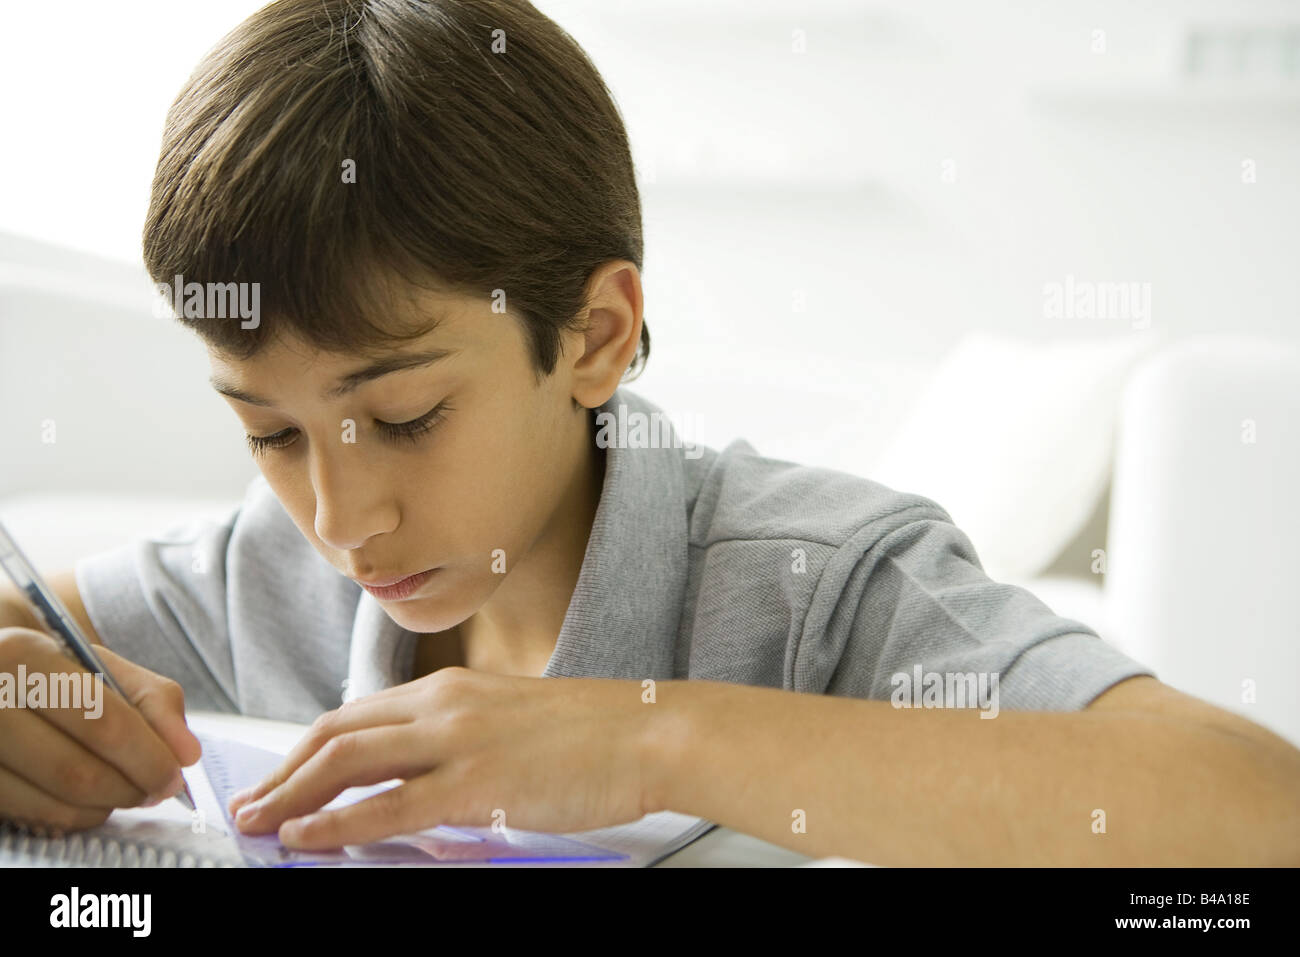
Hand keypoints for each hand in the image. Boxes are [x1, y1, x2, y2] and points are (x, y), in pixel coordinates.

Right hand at [0, 627, 199, 832]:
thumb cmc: (53, 669)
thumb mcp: (101, 664)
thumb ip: (153, 700)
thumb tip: (186, 754)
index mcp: (23, 656)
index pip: (103, 721)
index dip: (149, 757)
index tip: (175, 775)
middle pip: (77, 770)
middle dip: (131, 787)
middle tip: (157, 790)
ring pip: (54, 800)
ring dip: (106, 805)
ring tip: (128, 791)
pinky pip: (32, 814)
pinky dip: (74, 815)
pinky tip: (92, 799)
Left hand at [226, 667, 662, 849]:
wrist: (647, 731)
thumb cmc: (591, 732)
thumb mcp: (512, 719)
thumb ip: (461, 738)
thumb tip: (420, 778)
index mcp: (450, 689)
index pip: (355, 715)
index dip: (306, 749)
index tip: (280, 778)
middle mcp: (443, 705)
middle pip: (336, 734)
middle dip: (283, 773)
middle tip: (249, 805)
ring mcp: (458, 742)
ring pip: (349, 763)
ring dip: (293, 796)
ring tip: (259, 824)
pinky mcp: (479, 782)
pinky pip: (390, 806)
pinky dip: (339, 824)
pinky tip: (308, 840)